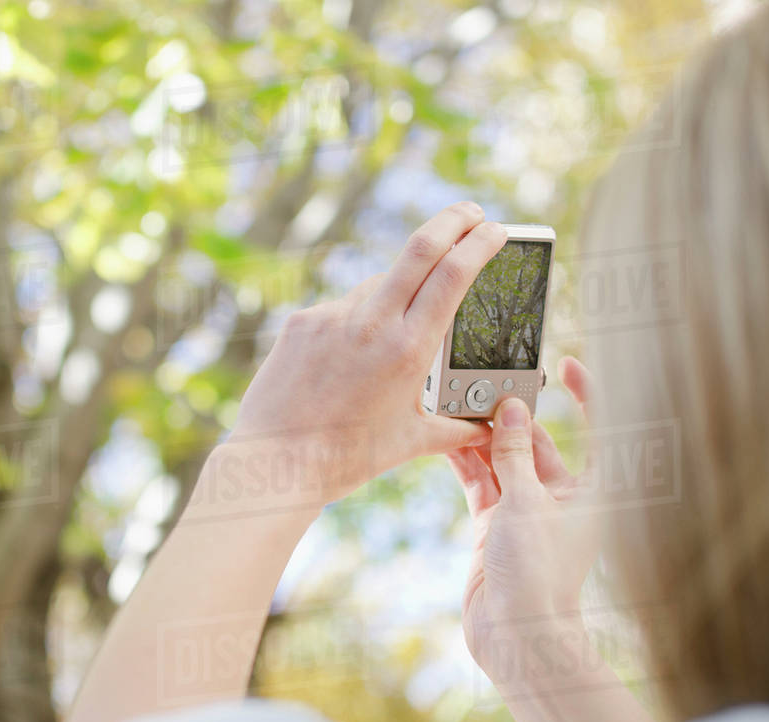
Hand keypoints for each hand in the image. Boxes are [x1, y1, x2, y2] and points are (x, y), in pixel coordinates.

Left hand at [228, 203, 503, 503]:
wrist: (274, 463)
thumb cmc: (345, 458)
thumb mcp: (409, 442)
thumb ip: (454, 430)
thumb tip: (486, 430)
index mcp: (408, 350)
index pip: (452, 275)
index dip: (478, 243)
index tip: (494, 229)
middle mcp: (370, 323)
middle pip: (419, 248)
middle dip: (452, 222)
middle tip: (471, 212)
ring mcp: (331, 317)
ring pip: (377, 285)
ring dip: (397, 292)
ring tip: (388, 343)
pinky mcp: (301, 322)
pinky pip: (340, 310)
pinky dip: (355, 323)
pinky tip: (345, 362)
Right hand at [450, 356, 598, 674]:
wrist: (516, 635)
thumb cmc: (540, 572)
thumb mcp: (526, 502)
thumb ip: (514, 453)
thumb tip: (511, 409)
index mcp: (593, 492)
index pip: (599, 432)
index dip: (588, 394)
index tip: (565, 365)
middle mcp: (563, 498)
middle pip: (538, 443)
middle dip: (512, 416)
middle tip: (484, 384)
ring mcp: (528, 512)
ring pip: (504, 462)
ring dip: (483, 437)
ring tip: (458, 406)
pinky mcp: (497, 527)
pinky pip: (482, 484)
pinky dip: (466, 463)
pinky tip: (446, 440)